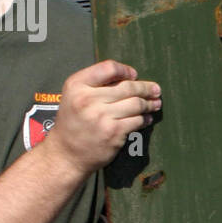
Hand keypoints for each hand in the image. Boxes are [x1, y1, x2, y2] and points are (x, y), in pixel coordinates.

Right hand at [44, 60, 160, 175]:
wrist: (66, 154)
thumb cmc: (73, 123)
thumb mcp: (74, 96)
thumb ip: (95, 84)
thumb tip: (129, 77)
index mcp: (76, 85)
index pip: (108, 68)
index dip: (125, 70)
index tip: (134, 75)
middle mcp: (87, 99)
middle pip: (127, 87)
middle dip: (145, 88)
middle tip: (156, 90)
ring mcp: (101, 116)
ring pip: (136, 104)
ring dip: (149, 103)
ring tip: (156, 103)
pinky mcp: (113, 132)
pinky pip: (137, 120)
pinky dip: (146, 118)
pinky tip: (147, 118)